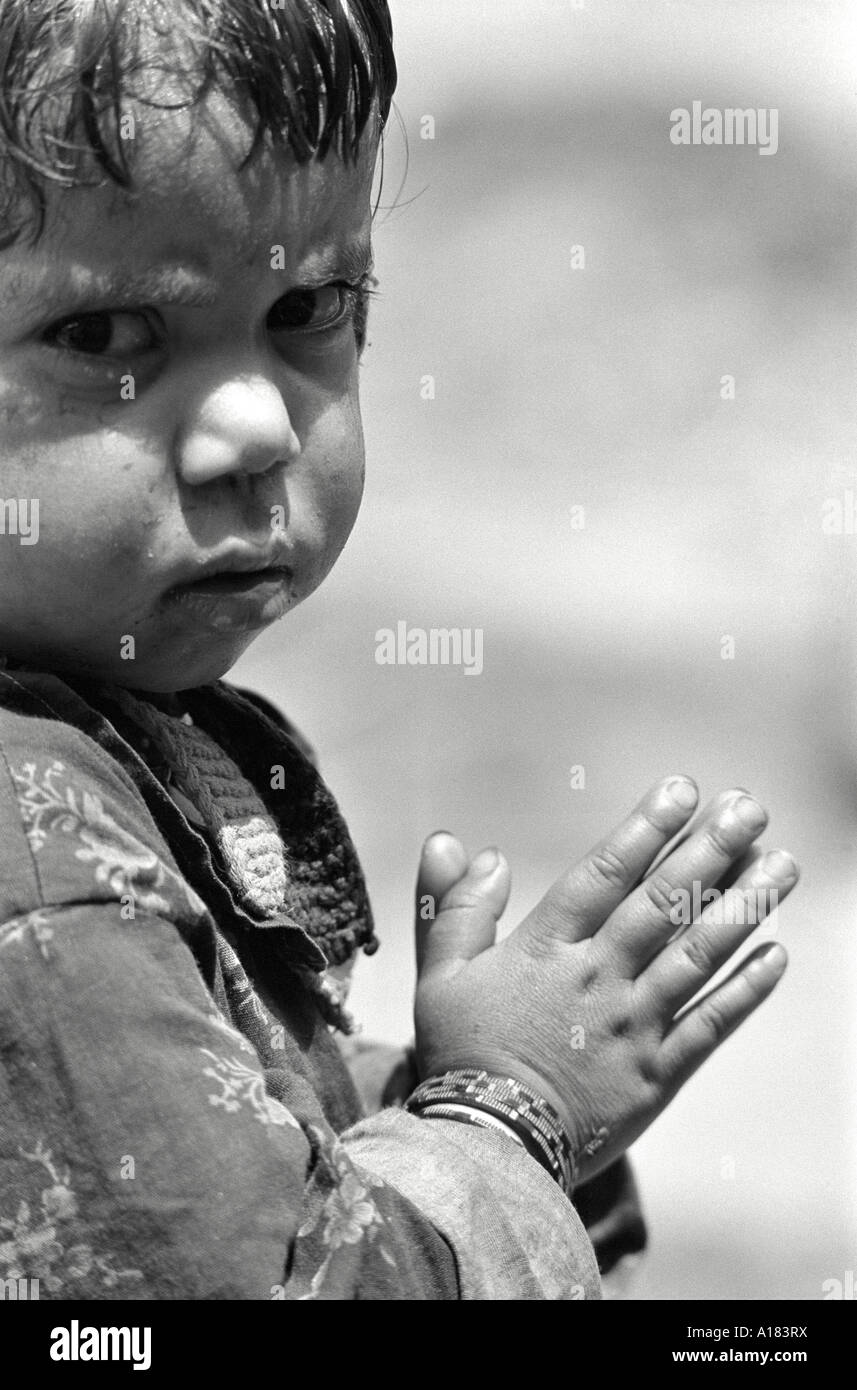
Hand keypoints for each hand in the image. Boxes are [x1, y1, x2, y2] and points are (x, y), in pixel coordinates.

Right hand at [414, 778, 797, 1181]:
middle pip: (664, 903)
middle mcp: (599, 977)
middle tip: (752, 807)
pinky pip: (711, 1024)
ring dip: (745, 907)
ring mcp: (634, 1024)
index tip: (683, 789)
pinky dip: (746, 989)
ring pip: (699, 955)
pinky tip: (777, 954)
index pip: (604, 874)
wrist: (487, 1147)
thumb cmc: (461, 1054)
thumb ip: (455, 907)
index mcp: (548, 948)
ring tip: (783, 865)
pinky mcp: (657, 1072)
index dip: (645, 828)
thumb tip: (459, 843)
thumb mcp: (441, 974)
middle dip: (712, 850)